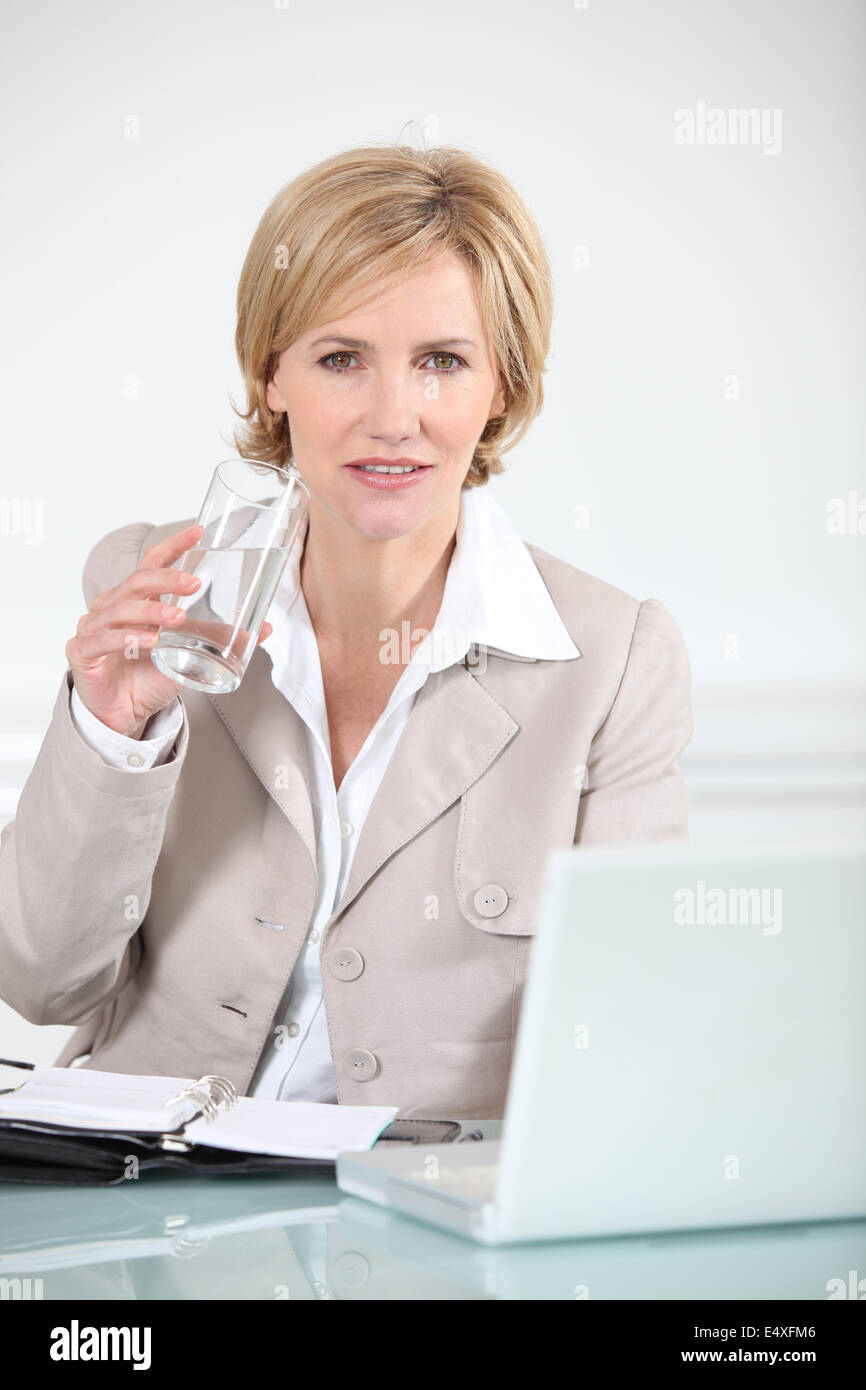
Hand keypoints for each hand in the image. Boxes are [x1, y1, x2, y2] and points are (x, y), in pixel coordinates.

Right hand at [66, 523, 273, 737]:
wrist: (124, 714)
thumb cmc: (149, 676)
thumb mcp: (189, 653)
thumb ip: (219, 637)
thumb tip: (265, 627)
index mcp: (138, 599)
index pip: (153, 563)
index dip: (174, 546)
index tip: (198, 532)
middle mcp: (113, 606)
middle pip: (138, 581)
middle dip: (167, 579)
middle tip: (194, 583)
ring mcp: (95, 626)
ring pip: (121, 608)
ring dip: (151, 611)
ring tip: (177, 619)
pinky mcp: (83, 651)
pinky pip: (103, 639)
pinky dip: (127, 638)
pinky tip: (147, 641)